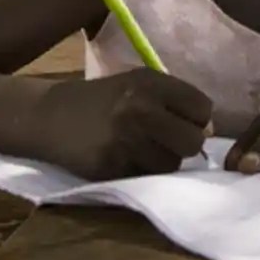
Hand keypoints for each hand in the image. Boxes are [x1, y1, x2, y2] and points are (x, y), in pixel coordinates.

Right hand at [29, 69, 212, 180]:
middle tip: (168, 141)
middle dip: (185, 144)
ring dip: (162, 161)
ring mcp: (124, 140)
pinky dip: (141, 171)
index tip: (183, 120)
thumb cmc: (103, 100)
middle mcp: (139, 108)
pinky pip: (146, 177)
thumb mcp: (137, 85)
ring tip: (141, 149)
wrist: (49, 116)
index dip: (197, 118)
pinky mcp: (110, 166)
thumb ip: (175, 101)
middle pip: (193, 141)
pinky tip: (124, 158)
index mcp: (149, 82)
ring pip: (172, 164)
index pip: (202, 108)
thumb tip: (210, 131)